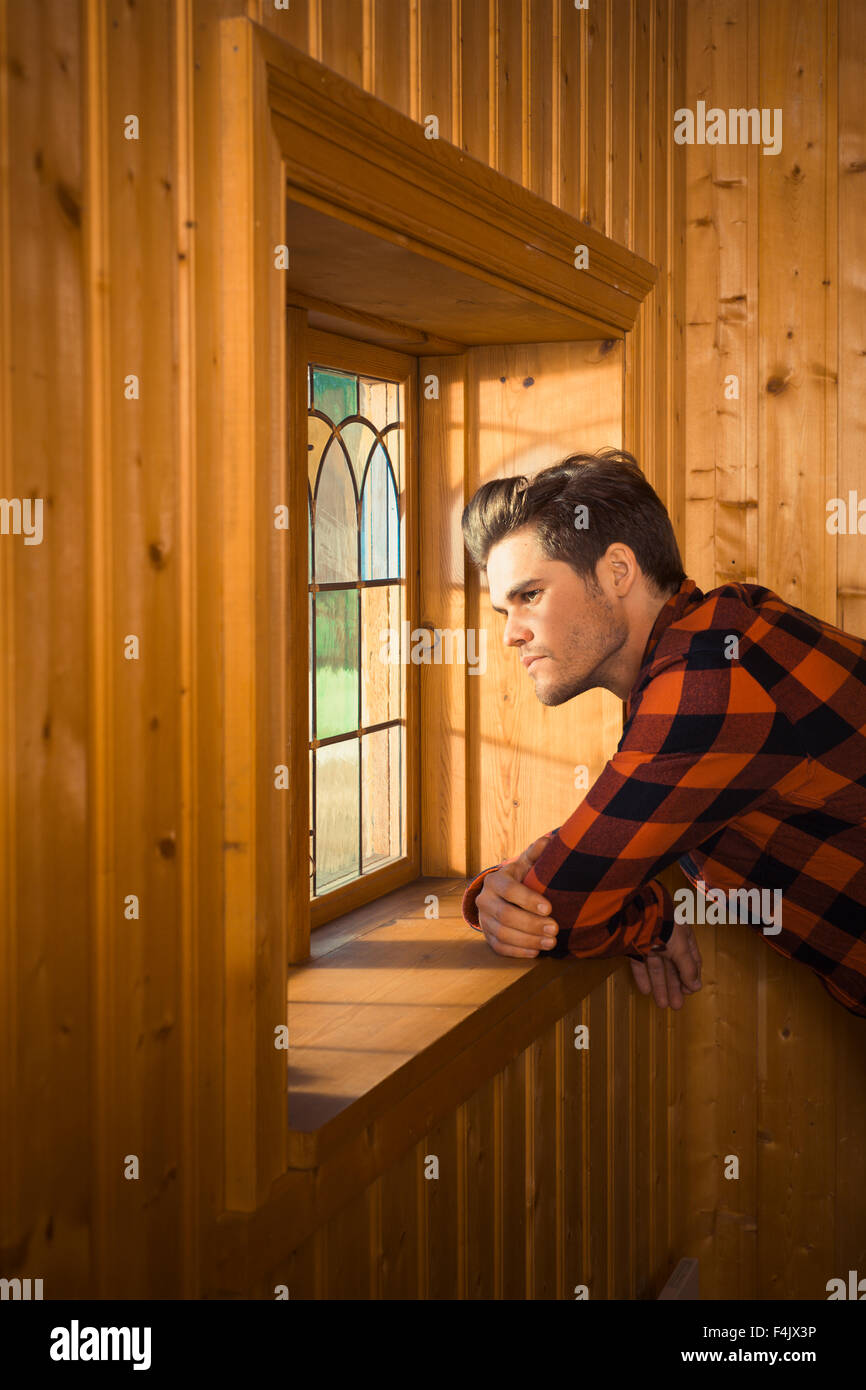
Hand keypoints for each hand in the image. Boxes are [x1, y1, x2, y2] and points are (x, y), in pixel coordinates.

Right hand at [475, 835, 558, 956]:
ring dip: (529, 940)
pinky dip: (518, 951)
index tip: (549, 908)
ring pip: (503, 934)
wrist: (501, 895)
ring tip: (552, 942)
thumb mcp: (526, 865)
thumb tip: (548, 841)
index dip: (528, 900)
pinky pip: (500, 947)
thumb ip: (536, 855)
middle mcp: (484, 900)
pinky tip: (536, 951)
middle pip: (505, 915)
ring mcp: (483, 919)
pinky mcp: (487, 936)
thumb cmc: (520, 878)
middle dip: (532, 924)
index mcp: (494, 880)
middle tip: (555, 929)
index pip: (509, 890)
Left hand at [629, 919, 701, 1008]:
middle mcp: (667, 940)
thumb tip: (696, 987)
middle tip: (677, 1005)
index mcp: (683, 937)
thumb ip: (688, 968)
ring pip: (657, 969)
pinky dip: (642, 978)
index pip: (691, 959)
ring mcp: (650, 944)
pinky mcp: (634, 947)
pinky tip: (646, 991)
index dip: (691, 976)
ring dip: (660, 987)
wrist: (638, 913)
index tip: (690, 991)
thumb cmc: (664, 926)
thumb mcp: (681, 949)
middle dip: (675, 987)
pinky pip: (639, 965)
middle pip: (673, 968)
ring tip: (662, 1004)